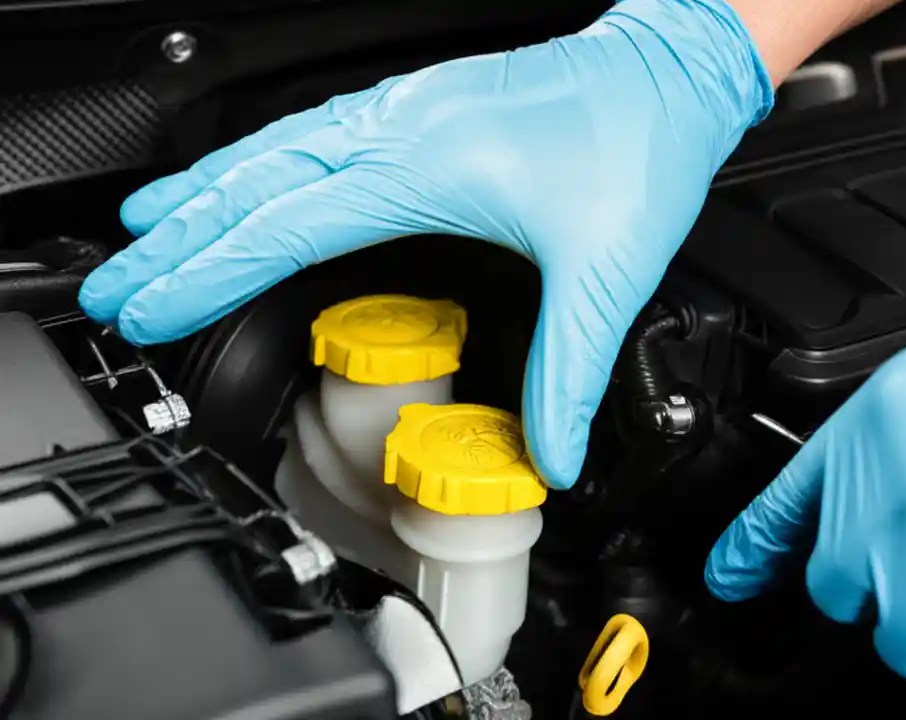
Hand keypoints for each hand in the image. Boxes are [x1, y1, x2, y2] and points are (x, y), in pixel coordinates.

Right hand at [76, 0, 772, 488]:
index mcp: (424, 165)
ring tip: (148, 228)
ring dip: (204, 194)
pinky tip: (244, 178)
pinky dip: (257, 163)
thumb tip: (553, 453)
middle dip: (177, 241)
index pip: (283, 227)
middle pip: (254, 186)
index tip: (151, 306)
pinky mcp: (420, 107)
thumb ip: (570, 371)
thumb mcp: (608, 271)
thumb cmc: (639, 142)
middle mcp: (398, 128)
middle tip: (118, 282)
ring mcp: (404, 111)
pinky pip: (309, 134)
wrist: (667, 70)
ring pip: (273, 152)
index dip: (208, 273)